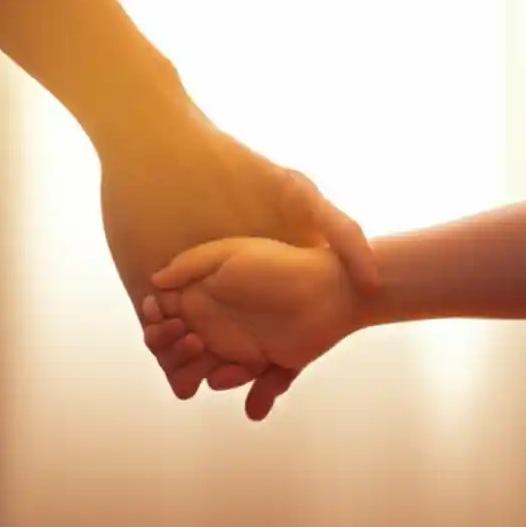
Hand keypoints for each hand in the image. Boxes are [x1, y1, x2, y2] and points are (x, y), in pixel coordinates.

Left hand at [97, 98, 375, 416]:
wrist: (164, 146)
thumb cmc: (234, 165)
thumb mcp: (302, 193)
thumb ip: (344, 233)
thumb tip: (376, 278)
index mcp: (256, 272)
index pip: (275, 326)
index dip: (280, 356)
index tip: (281, 371)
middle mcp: (223, 286)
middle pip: (232, 344)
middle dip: (234, 370)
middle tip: (234, 379)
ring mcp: (186, 288)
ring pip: (194, 346)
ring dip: (200, 369)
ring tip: (212, 380)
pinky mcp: (150, 286)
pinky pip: (159, 334)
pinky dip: (167, 362)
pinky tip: (180, 378)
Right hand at [145, 238, 361, 371]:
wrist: (331, 288)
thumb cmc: (277, 265)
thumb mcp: (227, 254)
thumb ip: (189, 265)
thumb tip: (154, 280)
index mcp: (202, 297)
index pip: (163, 319)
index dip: (156, 325)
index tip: (167, 321)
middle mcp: (216, 325)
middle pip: (175, 353)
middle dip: (174, 355)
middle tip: (197, 341)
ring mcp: (241, 348)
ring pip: (205, 377)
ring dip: (207, 377)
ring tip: (231, 367)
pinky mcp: (270, 366)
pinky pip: (253, 390)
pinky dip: (255, 397)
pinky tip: (256, 383)